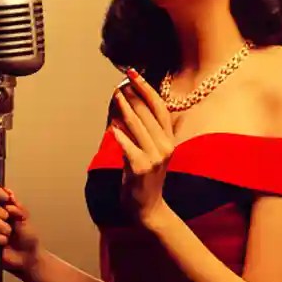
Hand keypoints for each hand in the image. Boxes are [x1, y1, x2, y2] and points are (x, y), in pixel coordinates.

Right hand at [0, 181, 40, 274]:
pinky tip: (1, 242)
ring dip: (0, 228)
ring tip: (8, 234)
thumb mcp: (24, 217)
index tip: (7, 199)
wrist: (27, 256)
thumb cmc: (25, 236)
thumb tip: (9, 195)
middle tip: (9, 222)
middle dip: (1, 213)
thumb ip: (16, 205)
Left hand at [110, 68, 174, 226]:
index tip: (134, 74)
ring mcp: (154, 157)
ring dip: (125, 109)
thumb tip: (128, 103)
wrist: (148, 208)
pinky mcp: (141, 168)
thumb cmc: (145, 177)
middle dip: (134, 96)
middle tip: (121, 83)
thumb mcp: (151, 151)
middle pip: (149, 113)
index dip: (147, 89)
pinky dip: (119, 135)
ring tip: (115, 95)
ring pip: (138, 126)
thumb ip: (144, 130)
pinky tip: (111, 126)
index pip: (160, 107)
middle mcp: (166, 146)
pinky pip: (128, 146)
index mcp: (169, 139)